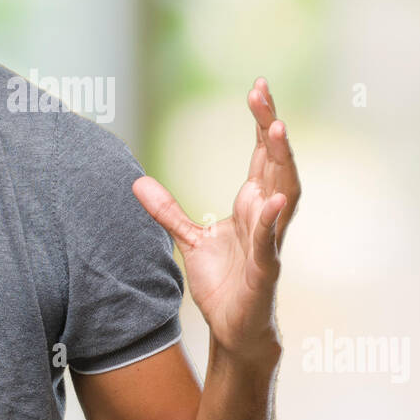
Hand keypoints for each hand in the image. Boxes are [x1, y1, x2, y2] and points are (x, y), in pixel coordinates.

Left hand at [133, 78, 300, 362]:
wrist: (235, 331)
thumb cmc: (223, 284)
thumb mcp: (190, 240)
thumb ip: (168, 210)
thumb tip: (137, 182)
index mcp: (252, 205)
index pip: (260, 154)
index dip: (261, 121)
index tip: (257, 88)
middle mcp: (266, 217)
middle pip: (275, 163)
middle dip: (271, 127)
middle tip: (263, 93)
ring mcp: (269, 242)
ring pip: (283, 194)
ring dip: (282, 161)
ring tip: (277, 129)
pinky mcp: (264, 271)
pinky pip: (269, 241)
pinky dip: (270, 220)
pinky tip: (269, 199)